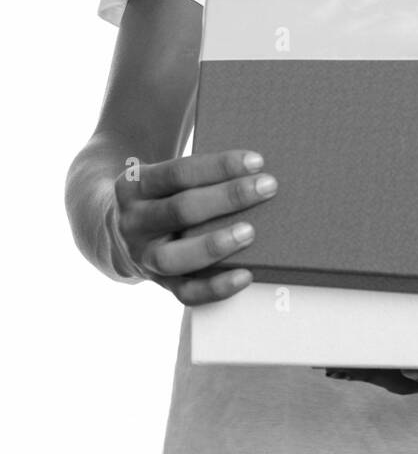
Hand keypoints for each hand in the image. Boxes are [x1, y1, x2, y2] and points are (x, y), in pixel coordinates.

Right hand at [113, 148, 276, 304]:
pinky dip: (216, 287)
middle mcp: (135, 221)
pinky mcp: (158, 283)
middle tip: (266, 188)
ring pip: (174, 257)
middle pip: (181, 209)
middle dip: (228, 197)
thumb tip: (254, 173)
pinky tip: (244, 275)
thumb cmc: (157, 198)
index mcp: (135, 185)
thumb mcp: (160, 178)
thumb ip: (196, 175)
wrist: (114, 233)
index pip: (180, 172)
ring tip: (250, 232)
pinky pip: (185, 292)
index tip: (257, 161)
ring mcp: (143, 256)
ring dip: (214, 244)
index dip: (219, 166)